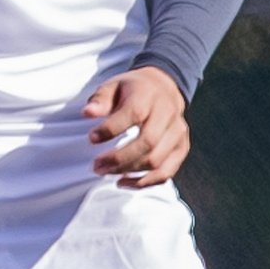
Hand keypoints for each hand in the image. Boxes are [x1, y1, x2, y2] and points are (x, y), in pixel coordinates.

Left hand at [82, 65, 189, 188]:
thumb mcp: (113, 86)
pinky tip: (124, 182)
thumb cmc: (132, 90)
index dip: (111, 129)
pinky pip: (166, 172)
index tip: (91, 138)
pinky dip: (144, 182)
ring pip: (156, 160)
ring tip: (106, 172)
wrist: (163, 88)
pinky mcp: (181, 148)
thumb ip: (100, 100)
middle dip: (119, 158)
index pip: (134, 113)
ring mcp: (177, 132)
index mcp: (149, 95)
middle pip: (147, 142)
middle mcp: (167, 113)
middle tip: (97, 166)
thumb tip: (88, 113)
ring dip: (129, 172)